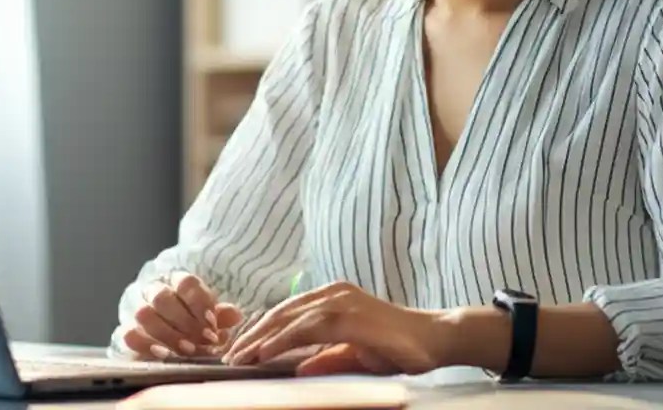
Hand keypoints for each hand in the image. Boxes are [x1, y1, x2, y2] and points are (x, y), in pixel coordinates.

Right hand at [122, 272, 243, 359]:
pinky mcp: (125, 330)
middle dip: (185, 321)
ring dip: (168, 334)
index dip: (199, 302)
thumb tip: (235, 316)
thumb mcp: (208, 318)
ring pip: (144, 314)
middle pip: (162, 297)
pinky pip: (128, 334)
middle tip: (203, 340)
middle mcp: (152, 291)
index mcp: (175, 281)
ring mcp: (135, 309)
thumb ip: (220, 316)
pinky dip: (147, 345)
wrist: (162, 338)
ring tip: (187, 350)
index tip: (213, 324)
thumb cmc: (191, 322)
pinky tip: (164, 354)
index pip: (185, 282)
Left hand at [223, 281, 450, 375]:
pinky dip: (283, 339)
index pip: (285, 314)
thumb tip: (298, 368)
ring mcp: (341, 301)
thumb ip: (326, 358)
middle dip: (251, 336)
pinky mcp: (351, 314)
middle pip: (280, 313)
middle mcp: (333, 294)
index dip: (259, 332)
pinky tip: (264, 352)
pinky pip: (308, 327)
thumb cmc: (397, 347)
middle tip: (228, 356)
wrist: (434, 339)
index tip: (237, 350)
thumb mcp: (354, 354)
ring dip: (260, 338)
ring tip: (239, 357)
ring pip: (289, 318)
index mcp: (331, 299)